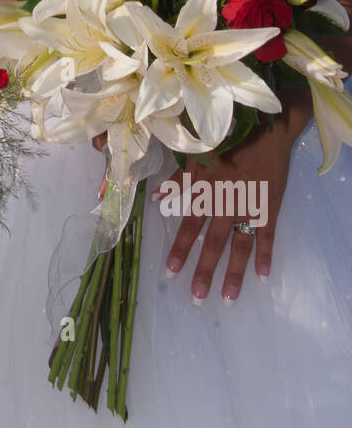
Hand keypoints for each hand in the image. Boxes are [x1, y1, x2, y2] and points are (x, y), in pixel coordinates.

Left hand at [160, 119, 296, 303]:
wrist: (267, 130)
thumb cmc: (228, 140)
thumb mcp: (198, 156)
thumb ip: (179, 179)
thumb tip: (157, 197)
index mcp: (206, 190)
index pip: (190, 225)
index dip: (181, 248)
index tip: (171, 271)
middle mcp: (225, 203)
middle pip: (213, 242)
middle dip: (204, 270)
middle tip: (197, 296)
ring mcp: (249, 207)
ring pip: (239, 245)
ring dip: (233, 273)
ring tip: (228, 297)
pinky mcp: (270, 207)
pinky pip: (267, 235)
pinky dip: (265, 255)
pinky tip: (262, 275)